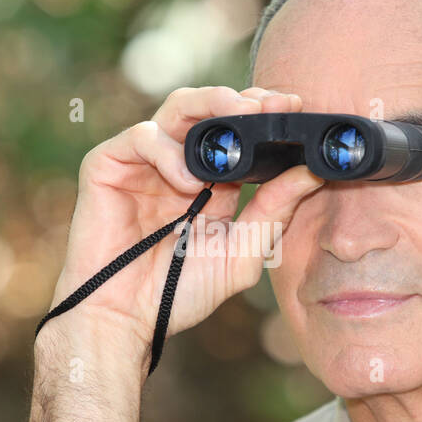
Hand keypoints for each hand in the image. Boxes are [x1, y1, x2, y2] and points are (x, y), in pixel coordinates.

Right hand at [42, 85, 322, 349]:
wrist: (122, 320)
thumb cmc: (176, 294)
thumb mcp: (240, 253)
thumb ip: (275, 212)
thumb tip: (314, 171)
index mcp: (211, 182)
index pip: (239, 131)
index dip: (264, 115)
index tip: (294, 108)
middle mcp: (177, 164)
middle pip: (209, 108)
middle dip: (241, 100)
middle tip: (269, 105)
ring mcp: (142, 163)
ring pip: (176, 107)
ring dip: (211, 106)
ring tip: (238, 119)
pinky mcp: (107, 165)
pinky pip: (141, 136)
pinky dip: (168, 151)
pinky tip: (188, 182)